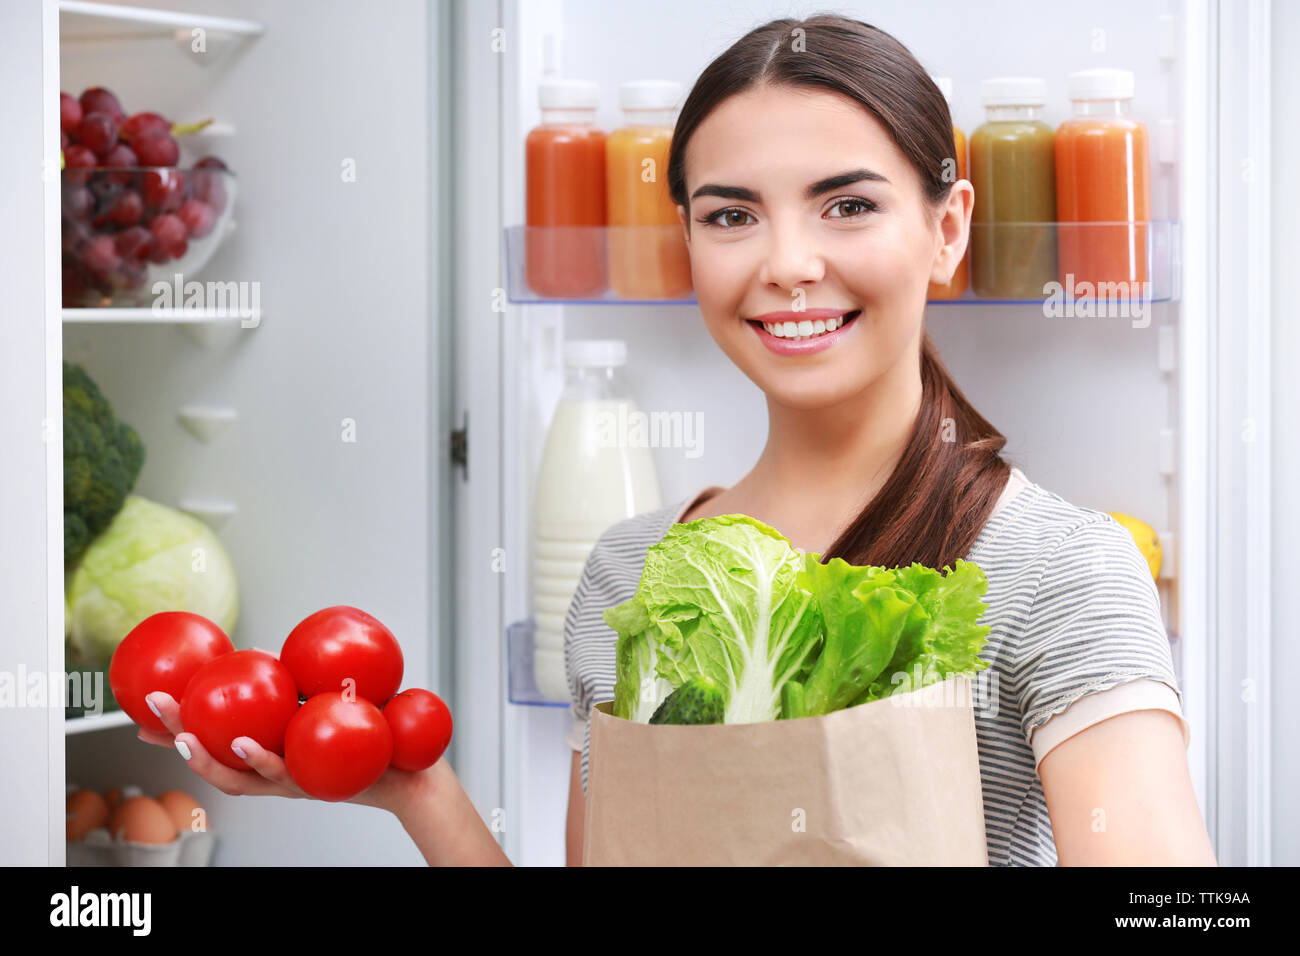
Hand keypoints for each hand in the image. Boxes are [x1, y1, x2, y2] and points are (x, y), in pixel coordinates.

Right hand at [137, 691, 435, 817]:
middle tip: (145, 715)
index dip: (174, 732)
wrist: (409, 770)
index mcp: (267, 753)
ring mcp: (290, 782)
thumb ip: (290, 683)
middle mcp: (271, 773)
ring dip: (206, 758)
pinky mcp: (315, 784)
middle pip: (212, 761)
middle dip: (176, 739)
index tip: (140, 713)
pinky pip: (281, 774)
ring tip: (181, 737)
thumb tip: (256, 648)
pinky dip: (258, 759)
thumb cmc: (365, 734)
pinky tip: (241, 744)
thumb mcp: (319, 701)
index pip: (211, 744)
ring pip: (237, 776)